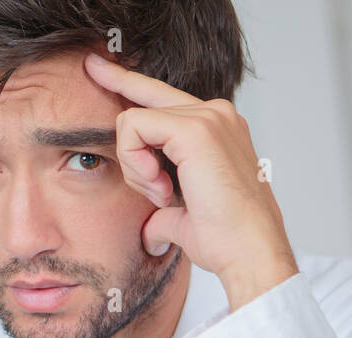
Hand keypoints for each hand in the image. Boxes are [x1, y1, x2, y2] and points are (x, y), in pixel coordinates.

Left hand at [84, 52, 298, 311]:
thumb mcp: (183, 218)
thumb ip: (163, 212)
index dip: (130, 85)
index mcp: (216, 130)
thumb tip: (150, 231)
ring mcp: (208, 117)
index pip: (164, 100)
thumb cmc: (228, 239)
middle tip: (104, 93)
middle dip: (121, 105)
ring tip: (161, 195)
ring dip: (134, 165)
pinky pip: (135, 128)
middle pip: (147, 96)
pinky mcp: (194, 129)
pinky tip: (157, 187)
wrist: (250, 252)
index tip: (101, 72)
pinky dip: (135, 162)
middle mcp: (216, 115)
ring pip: (134, 120)